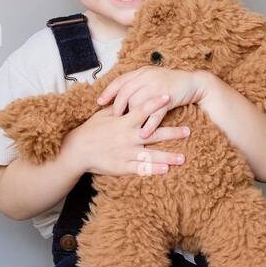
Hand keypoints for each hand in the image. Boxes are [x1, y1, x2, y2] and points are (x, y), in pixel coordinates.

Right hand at [72, 100, 191, 177]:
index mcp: (123, 122)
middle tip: (188, 131)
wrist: (77, 151)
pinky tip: (166, 170)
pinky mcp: (122, 167)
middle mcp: (127, 137)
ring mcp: (126, 153)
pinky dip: (154, 170)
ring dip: (168, 156)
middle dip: (172, 132)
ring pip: (151, 155)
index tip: (169, 96)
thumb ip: (120, 108)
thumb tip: (130, 97)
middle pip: (154, 134)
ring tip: (183, 158)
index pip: (142, 110)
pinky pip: (141, 169)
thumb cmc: (91, 130)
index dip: (155, 103)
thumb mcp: (104, 115)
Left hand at [96, 67, 207, 138]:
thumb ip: (137, 84)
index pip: (120, 81)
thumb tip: (118, 95)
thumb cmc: (169, 83)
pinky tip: (144, 134)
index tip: (99, 102)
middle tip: (114, 119)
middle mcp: (147, 78)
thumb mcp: (151, 78)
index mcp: (141, 72)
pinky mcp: (168, 98)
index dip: (108, 91)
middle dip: (118, 107)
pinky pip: (155, 114)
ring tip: (127, 129)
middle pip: (125, 92)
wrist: (193, 83)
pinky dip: (149, 125)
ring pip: (138, 103)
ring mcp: (157, 88)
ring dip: (132, 118)